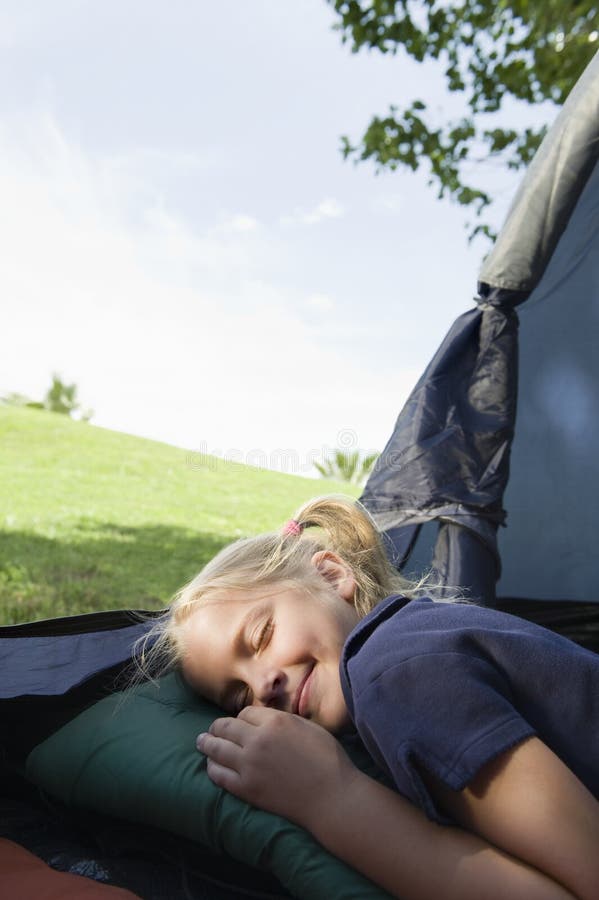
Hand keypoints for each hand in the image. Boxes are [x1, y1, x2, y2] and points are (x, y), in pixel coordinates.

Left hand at [196, 707, 360, 830]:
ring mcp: (249, 765)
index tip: (240, 723)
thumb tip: (266, 720)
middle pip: (225, 727)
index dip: (241, 717)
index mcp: (274, 721)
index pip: (244, 713)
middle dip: (217, 727)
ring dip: (206, 744)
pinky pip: (219, 775)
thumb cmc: (327, 759)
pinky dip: (212, 767)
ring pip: (217, 748)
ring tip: (201, 742)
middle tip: (211, 730)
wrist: (331, 796)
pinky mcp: (246, 788)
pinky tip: (211, 765)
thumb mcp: (307, 726)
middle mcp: (257, 739)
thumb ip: (283, 720)